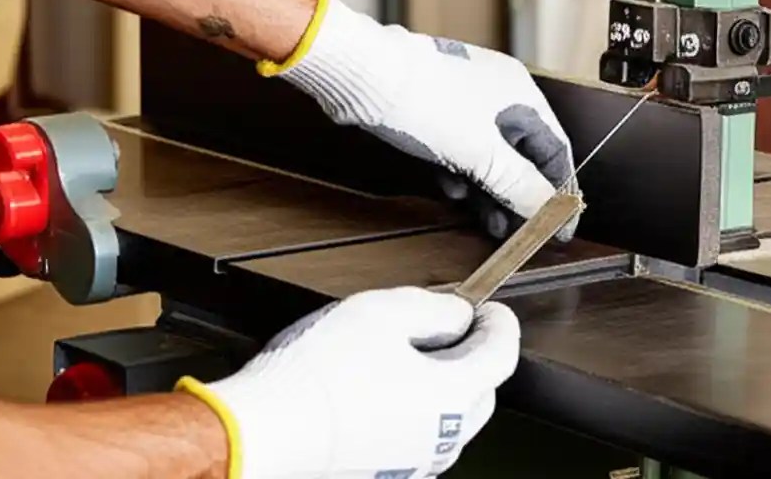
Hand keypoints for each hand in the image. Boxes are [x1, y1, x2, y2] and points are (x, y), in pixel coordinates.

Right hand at [177, 287, 519, 478]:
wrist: (267, 431)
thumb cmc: (319, 375)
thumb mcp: (382, 312)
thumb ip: (434, 307)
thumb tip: (458, 313)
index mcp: (453, 395)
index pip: (502, 355)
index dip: (501, 324)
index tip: (492, 309)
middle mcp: (443, 437)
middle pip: (481, 390)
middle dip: (473, 356)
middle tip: (450, 327)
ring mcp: (416, 461)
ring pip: (449, 418)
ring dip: (441, 385)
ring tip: (405, 357)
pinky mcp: (388, 472)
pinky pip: (418, 436)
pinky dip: (413, 410)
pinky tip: (379, 389)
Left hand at [261, 0, 577, 239]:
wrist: (363, 76)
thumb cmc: (423, 101)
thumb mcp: (481, 155)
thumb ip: (520, 186)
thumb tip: (552, 211)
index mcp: (520, 96)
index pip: (555, 150)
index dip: (560, 193)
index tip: (559, 229)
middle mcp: (498, 94)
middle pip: (522, 156)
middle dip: (519, 198)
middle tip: (516, 232)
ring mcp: (465, 100)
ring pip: (489, 156)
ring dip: (489, 191)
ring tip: (486, 222)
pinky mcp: (436, 110)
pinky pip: (460, 148)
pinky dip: (462, 173)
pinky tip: (451, 190)